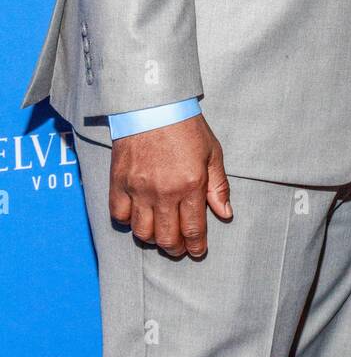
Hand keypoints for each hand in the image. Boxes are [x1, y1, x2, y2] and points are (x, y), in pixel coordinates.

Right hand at [109, 114, 231, 258]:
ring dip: (152, 239)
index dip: (196, 246)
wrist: (153, 105)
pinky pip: (119, 215)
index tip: (197, 251)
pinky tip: (137, 216)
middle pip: (166, 238)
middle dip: (175, 248)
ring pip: (142, 232)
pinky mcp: (119, 182)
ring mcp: (138, 189)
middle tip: (179, 247)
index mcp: (190, 185)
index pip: (193, 229)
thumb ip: (218, 186)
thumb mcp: (212, 153)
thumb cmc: (186, 127)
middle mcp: (164, 192)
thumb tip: (226, 213)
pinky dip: (128, 222)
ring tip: (159, 233)